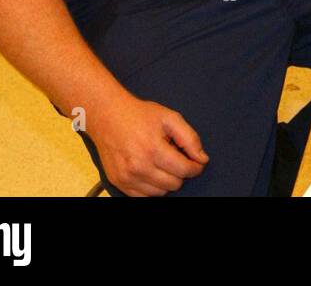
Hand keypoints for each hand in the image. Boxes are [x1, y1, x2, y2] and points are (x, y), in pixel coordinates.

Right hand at [87, 93, 208, 195]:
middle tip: (176, 158)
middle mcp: (138, 167)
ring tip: (162, 163)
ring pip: (159, 193)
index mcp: (153, 149)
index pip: (184, 170)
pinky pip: (142, 196)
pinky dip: (152, 187)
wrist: (108, 116)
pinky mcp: (117, 182)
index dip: (196, 167)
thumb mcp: (170, 118)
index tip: (197, 162)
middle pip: (173, 184)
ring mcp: (126, 177)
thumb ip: (190, 138)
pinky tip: (152, 171)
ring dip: (166, 181)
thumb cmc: (140, 115)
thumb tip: (202, 158)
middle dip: (181, 173)